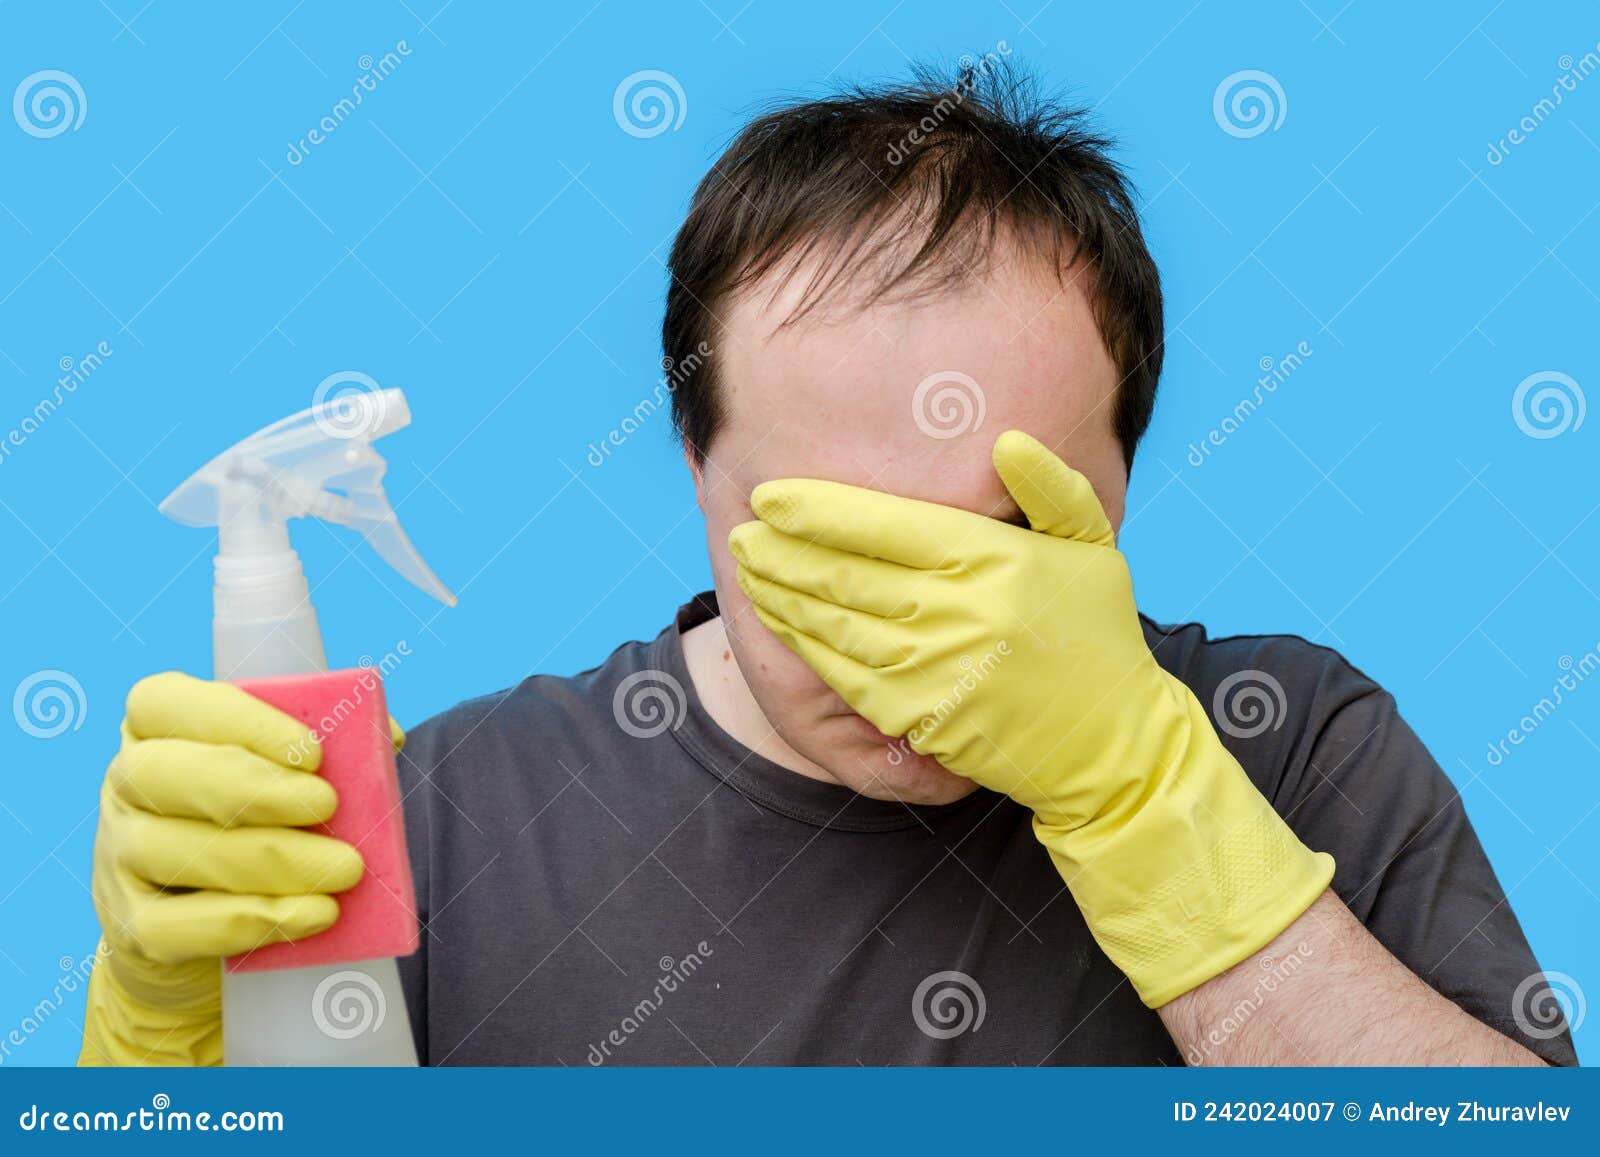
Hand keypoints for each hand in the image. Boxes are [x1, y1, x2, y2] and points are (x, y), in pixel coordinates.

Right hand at [80, 672, 372, 1065]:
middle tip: (328, 805)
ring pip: (173, 852)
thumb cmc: (267, 819)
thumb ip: (335, 744)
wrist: (212, 923)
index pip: (166, 703)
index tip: (313, 751)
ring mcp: (118, 856)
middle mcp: (125, 784)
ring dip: (271, 862)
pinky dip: (250, 922)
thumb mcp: (293, 770)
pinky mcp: (131, 927)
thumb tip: (385, 735)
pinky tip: (313, 914)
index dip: (237, 720)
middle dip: (252, 790)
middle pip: (159, 774)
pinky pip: (173, 927)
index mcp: (158, 727)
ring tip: (345, 869)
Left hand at [730, 430, 1332, 1005]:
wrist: (1112, 746)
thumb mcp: (1093, 551)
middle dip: (786, 552)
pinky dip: (809, 647)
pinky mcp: (924, 717)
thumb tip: (1006, 440)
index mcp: (997, 562)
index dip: (822, 511)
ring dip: (785, 596)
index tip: (774, 496)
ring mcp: (939, 669)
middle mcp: (963, 612)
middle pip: (850, 575)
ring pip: (839, 625)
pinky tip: (784, 624)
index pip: (889, 528)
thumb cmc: (1099, 638)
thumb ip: (1050, 490)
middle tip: (744, 530)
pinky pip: (848, 677)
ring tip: (749, 570)